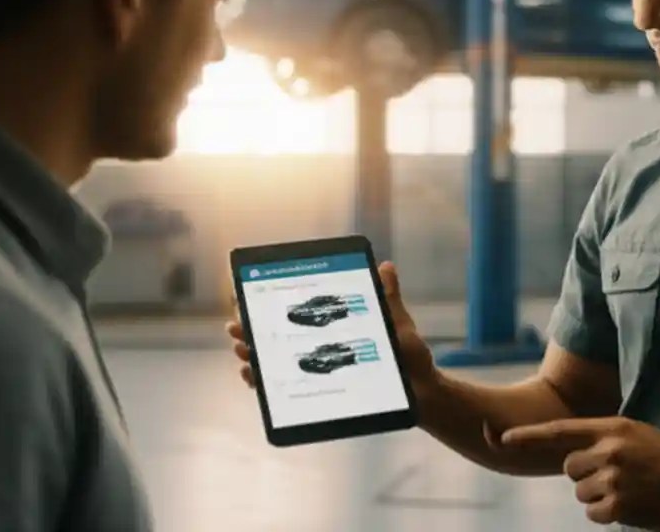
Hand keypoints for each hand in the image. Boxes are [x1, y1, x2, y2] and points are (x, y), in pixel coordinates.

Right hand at [226, 261, 440, 396]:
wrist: (422, 394)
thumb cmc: (410, 358)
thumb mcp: (398, 323)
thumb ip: (388, 297)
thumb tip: (385, 266)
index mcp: (334, 326)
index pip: (295, 311)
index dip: (266, 302)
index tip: (244, 293)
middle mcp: (321, 347)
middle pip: (276, 335)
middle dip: (250, 328)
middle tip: (236, 324)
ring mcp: (318, 371)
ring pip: (274, 361)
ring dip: (251, 355)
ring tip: (241, 349)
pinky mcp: (319, 394)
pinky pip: (283, 390)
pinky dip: (264, 384)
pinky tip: (253, 378)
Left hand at [500, 416, 659, 529]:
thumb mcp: (638, 435)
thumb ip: (605, 441)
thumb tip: (574, 460)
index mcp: (613, 427)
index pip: (560, 431)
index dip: (528, 436)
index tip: (502, 439)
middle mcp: (609, 449)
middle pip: (569, 468)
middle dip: (585, 476)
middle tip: (617, 477)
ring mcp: (613, 478)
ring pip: (582, 493)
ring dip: (600, 497)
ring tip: (632, 490)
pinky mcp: (619, 505)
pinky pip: (594, 514)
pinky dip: (608, 514)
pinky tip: (634, 505)